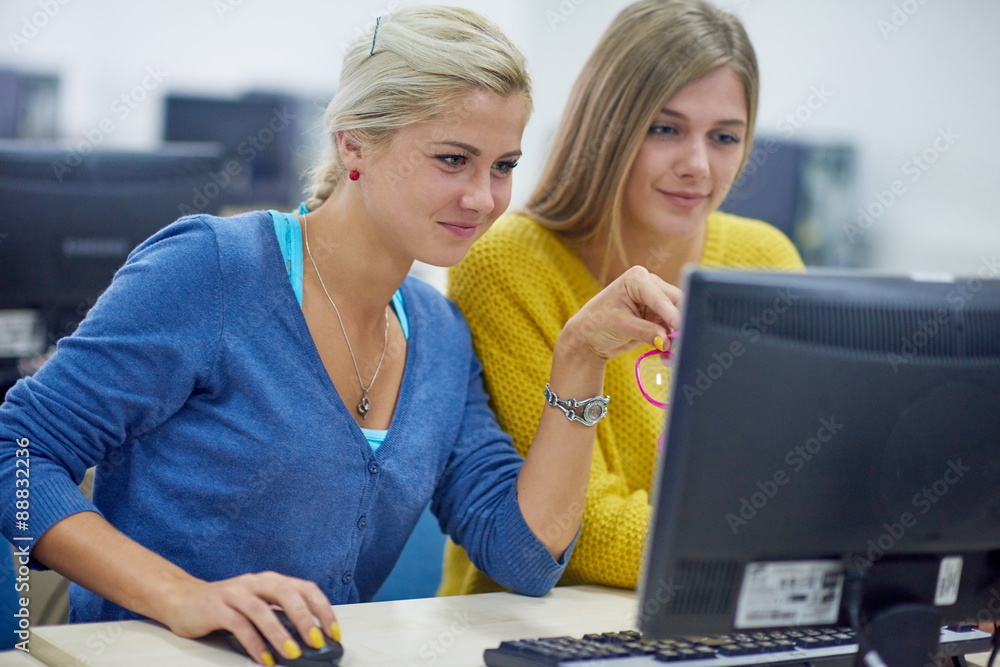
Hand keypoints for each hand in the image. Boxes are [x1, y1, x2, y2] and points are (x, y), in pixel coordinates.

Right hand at [163, 572, 339, 664]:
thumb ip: (280, 617)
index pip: (305, 589)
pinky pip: (238, 625)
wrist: (184, 600)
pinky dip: (254, 643)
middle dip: (304, 618)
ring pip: (262, 610)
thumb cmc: (227, 605)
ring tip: (292, 653)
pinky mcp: (216, 607)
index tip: (333, 632)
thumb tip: (309, 639)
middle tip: (316, 641)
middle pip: (286, 594)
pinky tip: (264, 658)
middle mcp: (255, 582)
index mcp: (271, 581)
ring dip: (279, 633)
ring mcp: (235, 593)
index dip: (322, 609)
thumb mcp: (258, 605)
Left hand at [560, 265, 681, 365]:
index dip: (672, 313)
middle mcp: (651, 286)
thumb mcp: (619, 325)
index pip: (661, 296)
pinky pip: (673, 331)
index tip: (680, 327)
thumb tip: (667, 341)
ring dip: (677, 338)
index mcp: (638, 279)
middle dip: (679, 325)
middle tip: (681, 345)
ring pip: (678, 319)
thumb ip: (644, 331)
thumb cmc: (596, 323)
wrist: (589, 337)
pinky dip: (671, 344)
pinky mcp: (659, 319)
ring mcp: (657, 303)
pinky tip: (667, 357)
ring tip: (672, 356)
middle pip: (676, 304)